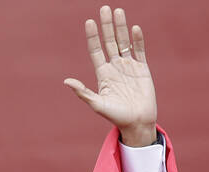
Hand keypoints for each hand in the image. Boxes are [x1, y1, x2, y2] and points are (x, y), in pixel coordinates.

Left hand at [64, 7, 156, 146]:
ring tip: (118, 11)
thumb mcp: (97, 104)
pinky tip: (134, 28)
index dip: (92, 37)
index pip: (96, 51)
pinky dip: (137, 40)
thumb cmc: (116, 117)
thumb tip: (66, 81)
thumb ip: (83, 92)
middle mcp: (115, 67)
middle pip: (109, 42)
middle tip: (104, 8)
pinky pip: (139, 50)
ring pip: (124, 42)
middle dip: (106, 26)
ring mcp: (129, 66)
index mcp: (103, 74)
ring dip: (121, 27)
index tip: (89, 22)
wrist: (137, 123)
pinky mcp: (142, 69)